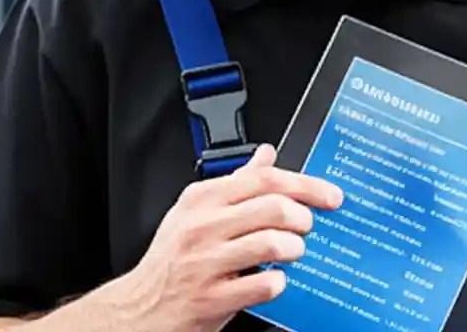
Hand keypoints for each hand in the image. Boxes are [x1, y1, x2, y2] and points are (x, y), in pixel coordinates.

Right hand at [106, 144, 342, 331]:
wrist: (137, 310)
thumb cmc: (171, 262)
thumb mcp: (195, 213)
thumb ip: (234, 183)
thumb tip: (266, 155)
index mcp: (202, 200)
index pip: (264, 179)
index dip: (305, 185)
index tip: (329, 195)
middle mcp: (202, 227)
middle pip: (274, 208)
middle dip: (303, 218)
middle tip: (306, 227)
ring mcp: (206, 264)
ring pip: (272, 244)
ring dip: (294, 249)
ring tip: (291, 253)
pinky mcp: (211, 299)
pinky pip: (263, 285)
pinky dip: (278, 283)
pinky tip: (272, 281)